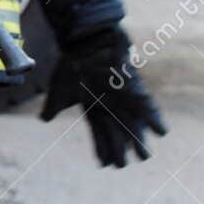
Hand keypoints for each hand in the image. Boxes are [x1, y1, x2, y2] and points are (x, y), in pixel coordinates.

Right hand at [42, 25, 166, 167]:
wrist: (80, 37)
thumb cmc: (70, 62)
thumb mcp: (58, 89)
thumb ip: (53, 107)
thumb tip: (44, 120)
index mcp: (92, 105)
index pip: (98, 131)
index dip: (103, 148)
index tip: (107, 166)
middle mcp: (109, 102)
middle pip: (119, 128)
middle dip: (126, 146)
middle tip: (134, 162)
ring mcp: (121, 93)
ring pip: (133, 119)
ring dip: (141, 136)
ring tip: (147, 154)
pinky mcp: (131, 82)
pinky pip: (144, 101)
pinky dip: (152, 116)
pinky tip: (160, 131)